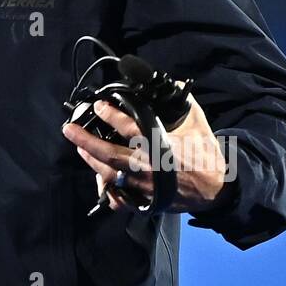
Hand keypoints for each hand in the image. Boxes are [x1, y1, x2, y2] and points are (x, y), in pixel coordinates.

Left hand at [61, 88, 228, 214]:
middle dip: (86, 141)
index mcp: (161, 147)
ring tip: (80, 147)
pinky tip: (100, 176)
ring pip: (110, 175)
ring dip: (92, 160)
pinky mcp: (145, 202)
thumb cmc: (205, 155)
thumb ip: (182, 103)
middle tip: (68, 129)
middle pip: (110, 155)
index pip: (130, 128)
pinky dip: (107, 188)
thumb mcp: (197, 124)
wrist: (216, 190)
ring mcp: (145, 188)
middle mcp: (149, 168)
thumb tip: (171, 83)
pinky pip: (118, 198)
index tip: (98, 106)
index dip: (111, 116)